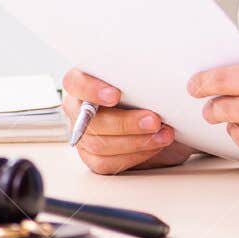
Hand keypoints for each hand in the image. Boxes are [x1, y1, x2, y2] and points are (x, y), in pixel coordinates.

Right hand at [61, 68, 195, 174]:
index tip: (115, 95)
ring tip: (163, 135)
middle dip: (126, 123)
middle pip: (92, 120)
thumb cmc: (150, 92)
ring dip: (136, 141)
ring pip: (99, 144)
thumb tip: (162, 75)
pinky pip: (107, 162)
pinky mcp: (93, 157)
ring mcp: (84, 134)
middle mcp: (79, 109)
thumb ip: (143, 75)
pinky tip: (154, 146)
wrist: (162, 119)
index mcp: (84, 81)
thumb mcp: (147, 77)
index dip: (92, 90)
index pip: (75, 82)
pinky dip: (134, 155)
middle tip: (154, 121)